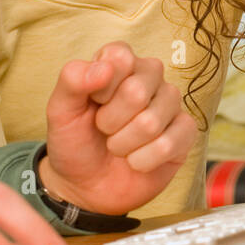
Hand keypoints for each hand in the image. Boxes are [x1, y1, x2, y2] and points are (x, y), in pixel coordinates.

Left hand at [42, 42, 196, 213]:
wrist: (85, 186)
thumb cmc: (75, 140)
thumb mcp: (60, 111)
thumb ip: (72, 81)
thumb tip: (104, 68)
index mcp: (120, 62)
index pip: (120, 58)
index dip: (101, 89)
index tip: (93, 103)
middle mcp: (149, 76)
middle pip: (137, 92)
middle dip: (110, 122)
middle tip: (103, 129)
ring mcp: (170, 103)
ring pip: (151, 122)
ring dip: (123, 145)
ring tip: (117, 145)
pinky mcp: (185, 132)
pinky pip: (169, 145)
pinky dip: (143, 160)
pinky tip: (135, 160)